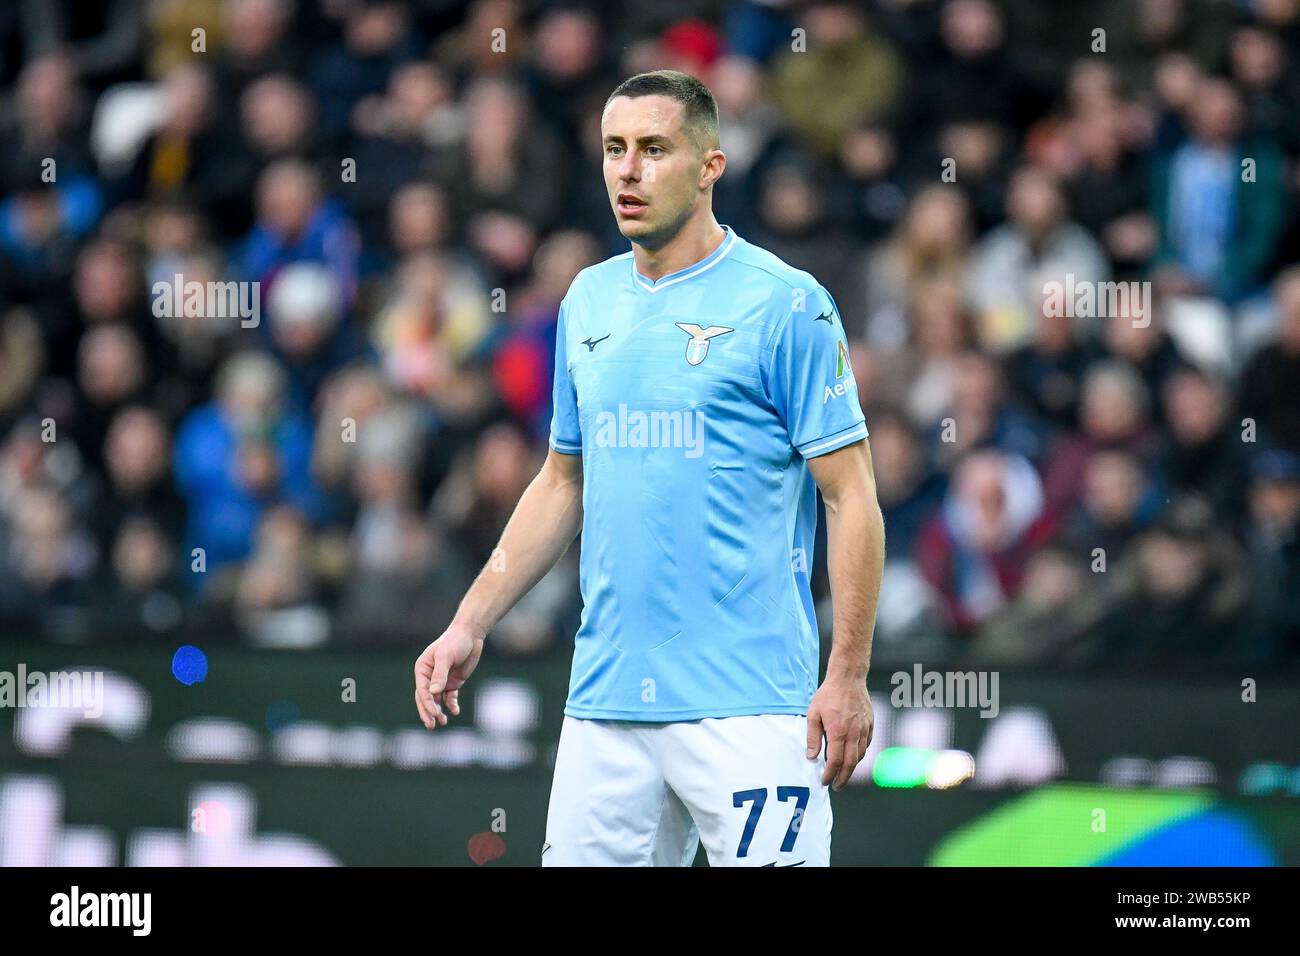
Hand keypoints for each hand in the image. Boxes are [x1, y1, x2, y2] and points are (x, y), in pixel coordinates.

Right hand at [414, 620, 485, 729]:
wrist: (470, 635)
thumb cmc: (455, 641)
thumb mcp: (446, 656)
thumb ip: (440, 674)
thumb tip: (433, 693)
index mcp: (422, 669)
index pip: (422, 690)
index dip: (427, 703)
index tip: (434, 713)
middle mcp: (429, 676)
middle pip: (426, 698)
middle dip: (428, 712)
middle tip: (431, 726)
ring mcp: (441, 680)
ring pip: (437, 700)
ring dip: (439, 712)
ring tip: (443, 722)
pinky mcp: (453, 682)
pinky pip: (450, 697)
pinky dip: (451, 705)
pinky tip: (455, 711)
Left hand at [806, 672, 873, 790]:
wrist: (848, 678)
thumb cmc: (828, 695)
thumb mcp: (813, 714)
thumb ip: (813, 738)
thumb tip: (812, 757)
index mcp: (838, 732)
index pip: (835, 761)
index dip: (830, 775)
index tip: (824, 781)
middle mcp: (854, 733)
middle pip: (850, 764)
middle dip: (843, 778)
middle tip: (836, 786)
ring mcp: (864, 729)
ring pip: (860, 756)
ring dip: (851, 768)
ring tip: (842, 773)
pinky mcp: (871, 725)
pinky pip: (867, 745)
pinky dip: (860, 755)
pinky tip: (852, 757)